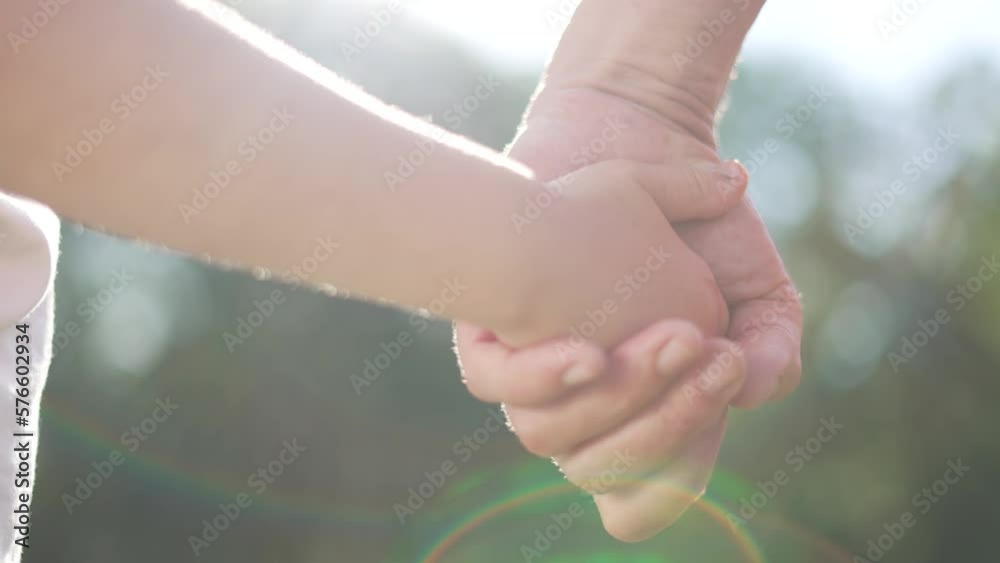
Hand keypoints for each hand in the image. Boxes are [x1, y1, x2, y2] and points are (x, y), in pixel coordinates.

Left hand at [456, 88, 799, 541]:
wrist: (642, 141)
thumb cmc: (700, 222)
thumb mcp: (754, 285)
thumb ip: (771, 342)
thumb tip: (748, 383)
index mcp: (644, 412)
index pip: (634, 503)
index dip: (668, 485)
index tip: (721, 392)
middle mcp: (583, 403)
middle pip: (599, 474)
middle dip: (669, 425)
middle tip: (713, 351)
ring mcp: (533, 369)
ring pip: (546, 439)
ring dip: (623, 398)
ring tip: (676, 332)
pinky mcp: (488, 323)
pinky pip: (493, 385)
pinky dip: (545, 379)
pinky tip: (590, 348)